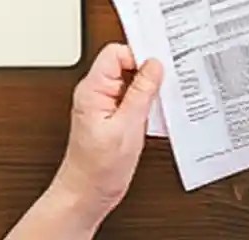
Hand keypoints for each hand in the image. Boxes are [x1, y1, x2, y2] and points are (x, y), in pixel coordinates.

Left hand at [50, 44, 163, 224]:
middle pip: (124, 64)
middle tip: (162, 87)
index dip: (138, 56)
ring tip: (157, 106)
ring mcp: (103, 105)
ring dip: (147, 91)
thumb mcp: (128, 126)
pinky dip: (145, 104)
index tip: (157, 69)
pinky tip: (152, 116)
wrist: (86, 195)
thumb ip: (142, 92)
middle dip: (146, 73)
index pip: (116, 53)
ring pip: (130, 82)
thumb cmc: (97, 169)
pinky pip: (131, 99)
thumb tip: (154, 65)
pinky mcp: (112, 117)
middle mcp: (95, 93)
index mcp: (92, 90)